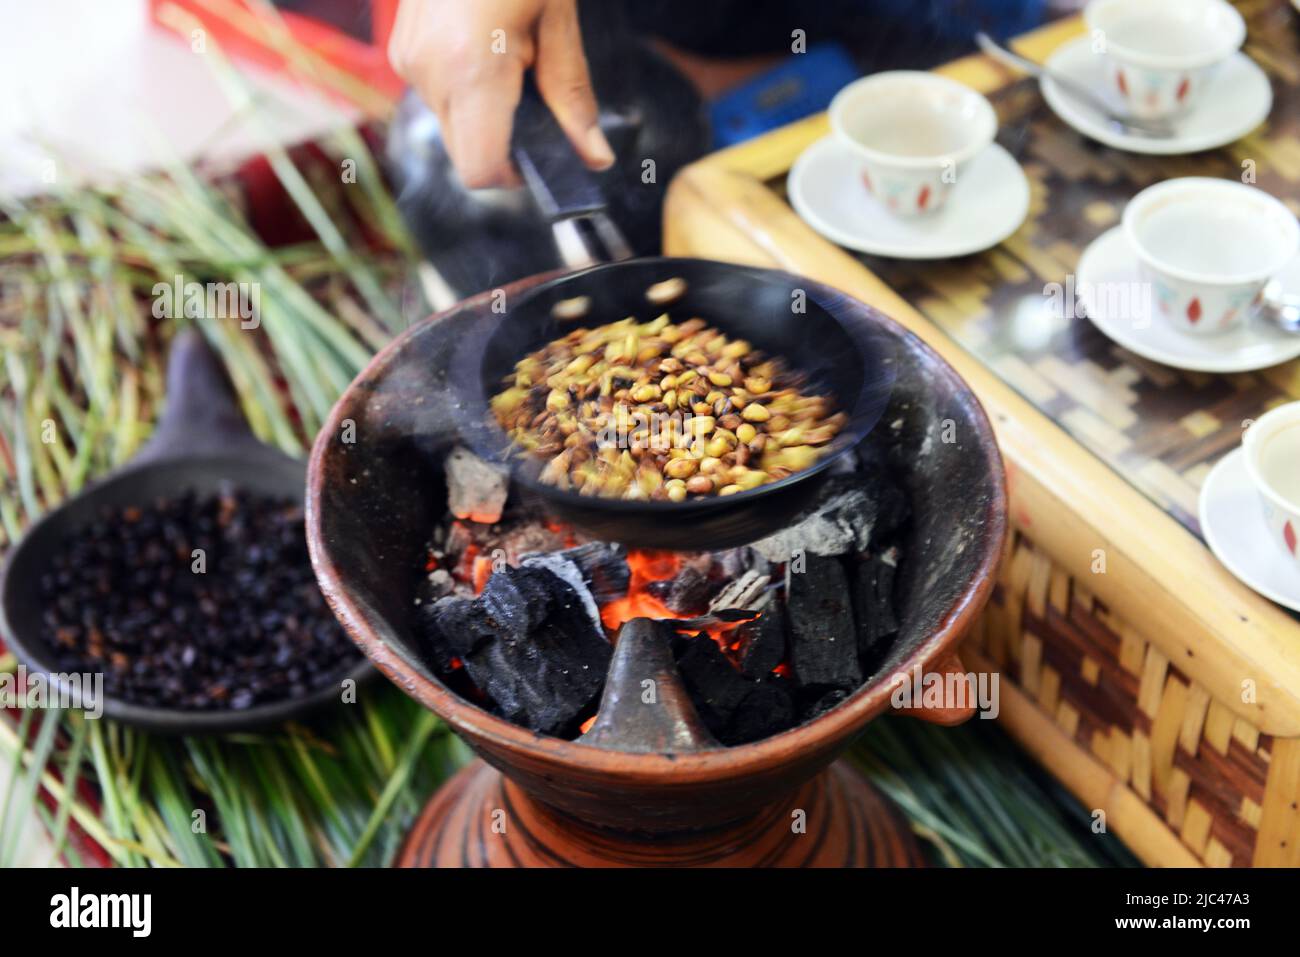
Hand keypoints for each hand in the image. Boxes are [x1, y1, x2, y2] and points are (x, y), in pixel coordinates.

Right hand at [389, 0, 614, 188]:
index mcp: (471, 71)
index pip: (482, 170)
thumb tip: (594, 158)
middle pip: (466, 153)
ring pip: (453, 124)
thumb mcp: (559, 22)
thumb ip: (573, 97)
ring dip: (487, 111)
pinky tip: (488, 45)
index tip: (542, 158)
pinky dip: (468, 87)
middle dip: (505, 141)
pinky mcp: (401, 47)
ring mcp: (408, 59)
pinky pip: (439, 93)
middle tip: (536, 98)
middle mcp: (429, 73)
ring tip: (511, 53)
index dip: (515, 176)